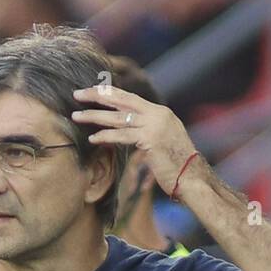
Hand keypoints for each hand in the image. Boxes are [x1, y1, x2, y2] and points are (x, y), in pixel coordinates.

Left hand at [71, 85, 199, 198]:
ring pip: (118, 117)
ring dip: (95, 116)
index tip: (92, 92)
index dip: (110, 94)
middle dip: (97, 95)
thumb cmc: (178, 167)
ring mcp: (155, 125)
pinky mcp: (150, 140)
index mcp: (160, 113)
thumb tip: (132, 134)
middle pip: (122, 100)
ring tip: (76, 116)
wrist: (194, 179)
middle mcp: (158, 114)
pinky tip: (92, 138)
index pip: (130, 98)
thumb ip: (148, 134)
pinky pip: (122, 136)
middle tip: (77, 94)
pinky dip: (106, 136)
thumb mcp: (164, 143)